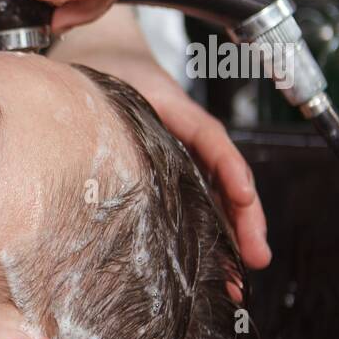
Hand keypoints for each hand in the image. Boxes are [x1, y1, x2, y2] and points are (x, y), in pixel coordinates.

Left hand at [112, 58, 271, 273]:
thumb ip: (103, 110)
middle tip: (254, 257)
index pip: (209, 137)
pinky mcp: (176, 174)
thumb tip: (84, 146)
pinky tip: (216, 270)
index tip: (242, 194)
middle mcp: (188, 137)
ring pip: (216, 199)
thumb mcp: (105, 87)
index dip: (227, 166)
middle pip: (225, 179)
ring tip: (237, 281)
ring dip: (231, 239)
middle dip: (244, 220)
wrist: (107, 56)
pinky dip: (210, 236)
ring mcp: (185, 157)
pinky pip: (200, 205)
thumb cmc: (107, 73)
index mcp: (174, 109)